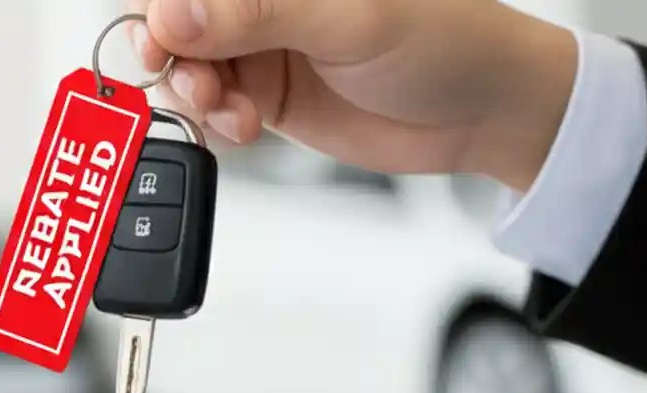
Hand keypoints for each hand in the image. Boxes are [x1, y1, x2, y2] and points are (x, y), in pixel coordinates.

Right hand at [130, 0, 578, 189]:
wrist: (484, 113)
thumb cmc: (446, 39)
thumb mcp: (350, 20)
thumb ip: (257, 14)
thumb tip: (174, 14)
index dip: (165, 5)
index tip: (161, 37)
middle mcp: (267, 1)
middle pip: (180, 18)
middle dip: (171, 51)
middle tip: (188, 78)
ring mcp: (264, 44)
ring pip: (191, 65)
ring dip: (195, 92)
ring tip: (227, 108)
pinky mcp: (268, 93)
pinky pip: (216, 106)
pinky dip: (218, 121)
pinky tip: (244, 126)